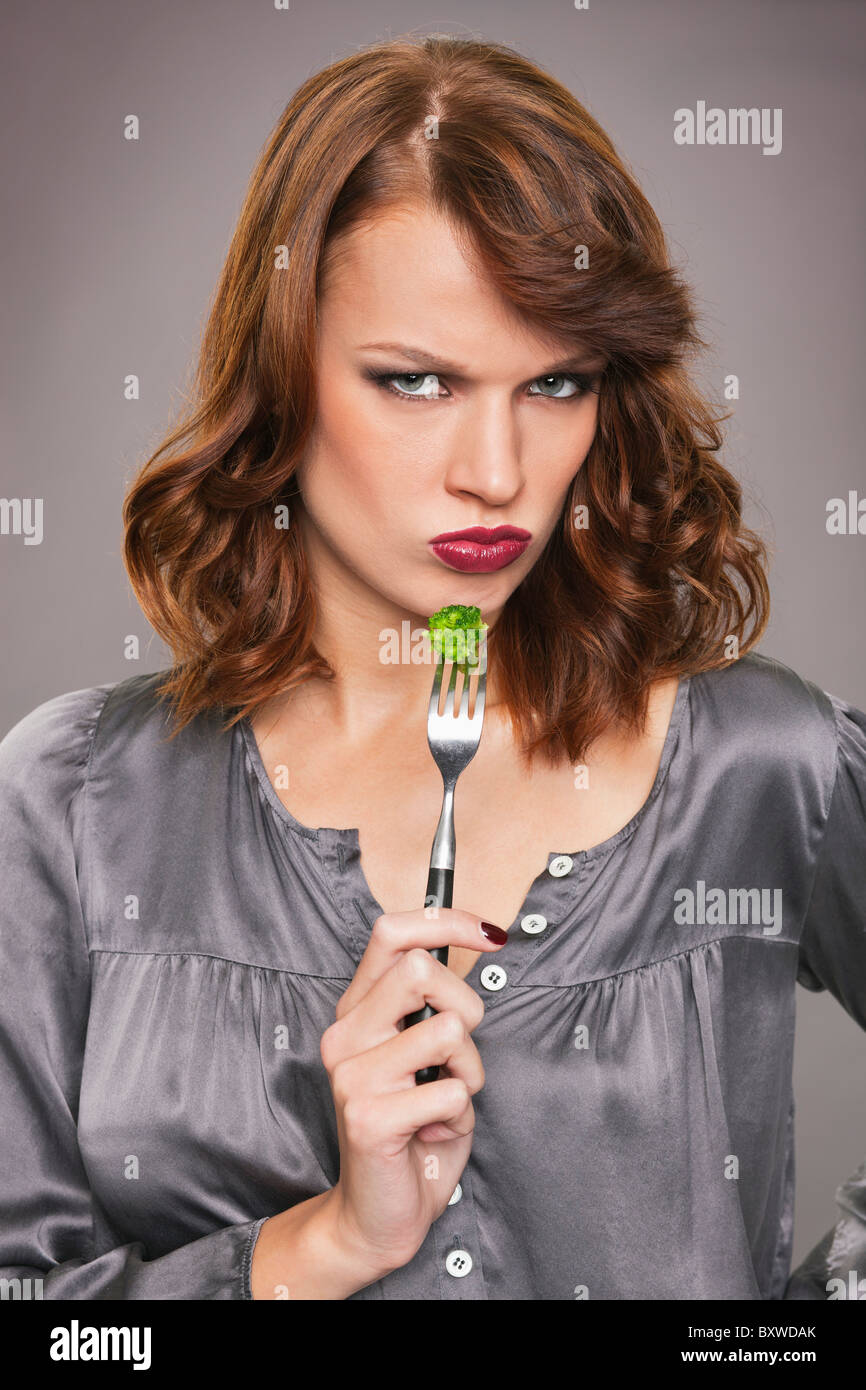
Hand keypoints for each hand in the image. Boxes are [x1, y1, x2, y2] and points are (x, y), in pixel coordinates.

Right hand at [319, 908, 506, 1275]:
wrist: (377, 1215)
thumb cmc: (413, 1130)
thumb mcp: (424, 1053)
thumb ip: (434, 1005)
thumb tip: (479, 941)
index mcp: (357, 1010)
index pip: (391, 933)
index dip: (446, 921)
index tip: (492, 935)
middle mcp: (345, 1034)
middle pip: (422, 970)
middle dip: (467, 1008)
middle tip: (459, 1055)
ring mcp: (353, 1075)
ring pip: (449, 1031)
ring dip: (469, 1072)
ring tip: (445, 1101)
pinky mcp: (369, 1117)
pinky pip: (452, 1092)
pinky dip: (461, 1116)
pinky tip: (433, 1134)